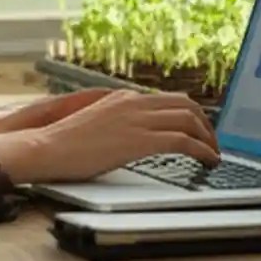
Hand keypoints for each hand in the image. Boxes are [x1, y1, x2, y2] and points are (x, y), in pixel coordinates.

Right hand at [0, 90, 219, 183]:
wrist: (47, 148)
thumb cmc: (63, 145)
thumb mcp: (94, 126)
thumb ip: (115, 125)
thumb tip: (131, 138)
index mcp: (122, 98)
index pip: (168, 99)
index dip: (190, 115)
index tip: (198, 131)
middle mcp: (133, 102)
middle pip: (186, 104)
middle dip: (206, 124)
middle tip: (212, 144)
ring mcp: (136, 119)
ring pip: (189, 120)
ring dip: (208, 139)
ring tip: (214, 156)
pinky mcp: (138, 139)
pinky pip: (183, 141)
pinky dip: (202, 151)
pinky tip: (208, 162)